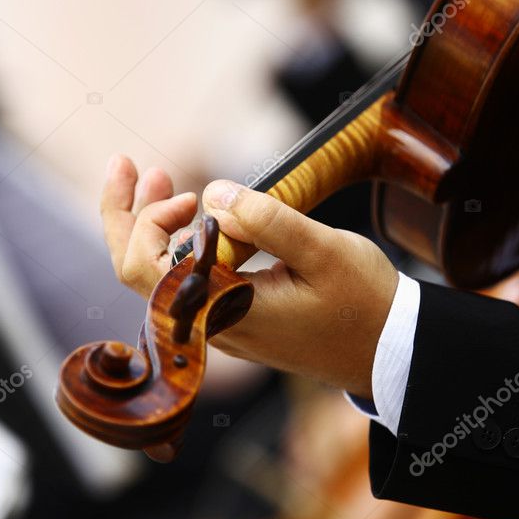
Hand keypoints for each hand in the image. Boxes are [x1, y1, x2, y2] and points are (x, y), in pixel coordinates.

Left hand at [100, 154, 398, 398]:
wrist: (391, 351)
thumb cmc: (364, 303)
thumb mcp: (324, 251)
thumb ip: (267, 220)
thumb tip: (212, 194)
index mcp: (222, 310)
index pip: (145, 268)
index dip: (143, 219)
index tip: (181, 188)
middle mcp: (208, 325)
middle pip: (136, 271)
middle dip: (128, 214)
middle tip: (131, 166)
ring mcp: (216, 326)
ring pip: (157, 277)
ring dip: (152, 225)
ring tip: (164, 181)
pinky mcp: (230, 320)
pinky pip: (183, 282)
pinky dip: (177, 243)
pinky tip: (192, 215)